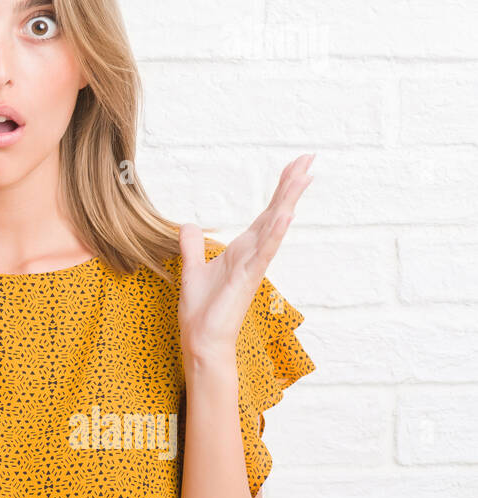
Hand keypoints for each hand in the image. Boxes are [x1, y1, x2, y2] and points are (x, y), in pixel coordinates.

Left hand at [177, 153, 314, 369]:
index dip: (280, 190)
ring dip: (288, 201)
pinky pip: (264, 251)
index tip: (295, 166)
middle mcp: (253, 254)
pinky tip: (286, 214)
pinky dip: (274, 232)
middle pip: (275, 213)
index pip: (265, 213)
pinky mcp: (248, 278)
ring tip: (303, 176)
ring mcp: (254, 265)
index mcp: (242, 249)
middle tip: (309, 159)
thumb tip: (189, 225)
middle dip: (290, 186)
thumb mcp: (192, 269)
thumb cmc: (202, 309)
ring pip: (274, 227)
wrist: (201, 338)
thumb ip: (192, 246)